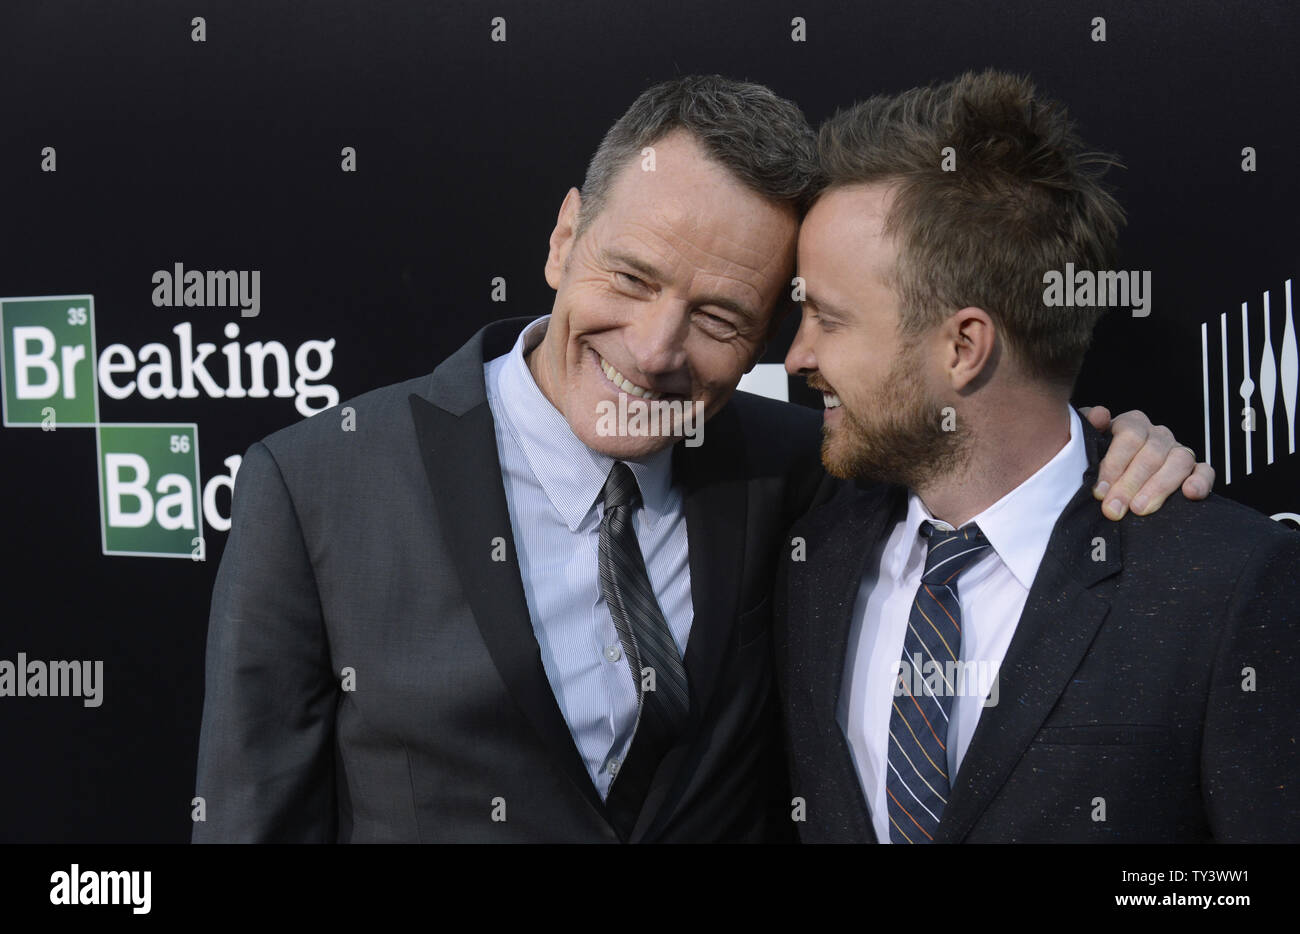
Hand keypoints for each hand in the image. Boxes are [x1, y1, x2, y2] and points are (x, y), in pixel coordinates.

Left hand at [1081, 406, 1214, 519]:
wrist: (1111, 480)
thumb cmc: (1095, 459)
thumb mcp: (1086, 442)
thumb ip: (1088, 425)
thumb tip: (1100, 415)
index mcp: (1131, 424)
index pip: (1129, 436)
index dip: (1114, 465)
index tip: (1099, 492)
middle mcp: (1157, 435)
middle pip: (1151, 453)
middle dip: (1130, 484)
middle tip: (1114, 509)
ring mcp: (1178, 451)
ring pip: (1179, 461)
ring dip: (1159, 487)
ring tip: (1140, 509)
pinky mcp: (1195, 469)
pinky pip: (1205, 471)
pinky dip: (1201, 482)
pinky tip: (1189, 494)